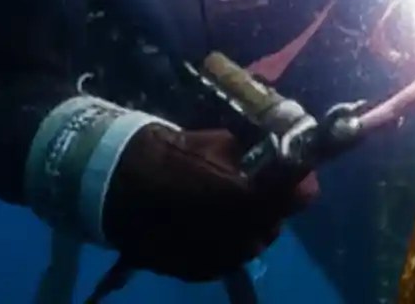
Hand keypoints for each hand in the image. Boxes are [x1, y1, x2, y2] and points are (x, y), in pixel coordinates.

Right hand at [102, 125, 317, 281]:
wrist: (115, 186)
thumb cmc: (168, 156)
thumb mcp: (217, 143)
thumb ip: (254, 155)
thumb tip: (281, 157)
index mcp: (248, 200)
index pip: (296, 195)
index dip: (299, 184)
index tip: (299, 175)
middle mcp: (240, 236)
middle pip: (273, 223)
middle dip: (269, 205)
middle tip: (253, 187)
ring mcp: (220, 258)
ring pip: (251, 243)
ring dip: (249, 225)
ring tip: (228, 206)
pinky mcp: (199, 272)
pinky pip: (227, 256)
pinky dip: (226, 241)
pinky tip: (209, 224)